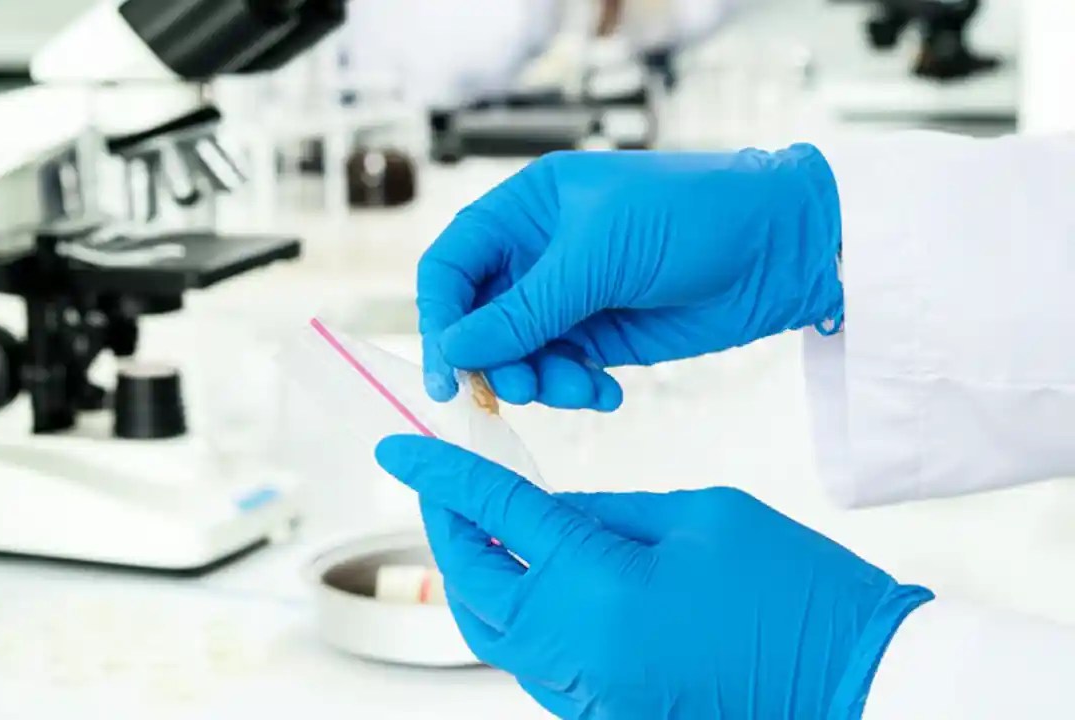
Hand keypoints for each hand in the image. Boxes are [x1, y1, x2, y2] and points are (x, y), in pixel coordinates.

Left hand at [375, 436, 931, 719]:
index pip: (496, 516)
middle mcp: (579, 652)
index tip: (397, 450)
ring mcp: (592, 697)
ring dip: (478, 579)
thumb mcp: (701, 517)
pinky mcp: (610, 717)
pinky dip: (519, 621)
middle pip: (473, 586)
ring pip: (493, 634)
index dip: (440, 476)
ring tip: (485, 530)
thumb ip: (608, 512)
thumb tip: (548, 513)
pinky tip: (537, 584)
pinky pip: (535, 667)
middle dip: (449, 531)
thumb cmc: (798, 588)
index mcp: (601, 587)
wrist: (862, 684)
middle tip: (445, 488)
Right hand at [418, 147, 843, 409]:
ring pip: (517, 355)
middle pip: (478, 319)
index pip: (452, 265)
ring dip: (536, 381)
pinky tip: (607, 392)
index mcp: (525, 210)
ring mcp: (569, 298)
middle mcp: (538, 254)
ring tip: (576, 387)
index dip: (439, 316)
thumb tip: (453, 350)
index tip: (447, 370)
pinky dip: (573, 390)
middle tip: (520, 390)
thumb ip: (522, 309)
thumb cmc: (690, 218)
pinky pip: (561, 372)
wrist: (781, 247)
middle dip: (493, 360)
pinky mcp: (601, 337)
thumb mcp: (597, 258)